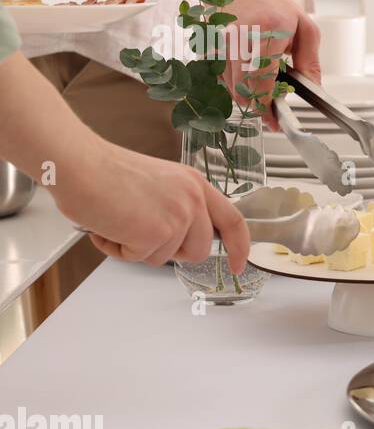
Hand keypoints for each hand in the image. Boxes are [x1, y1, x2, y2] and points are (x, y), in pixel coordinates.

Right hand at [52, 140, 250, 271]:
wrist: (79, 164)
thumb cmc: (106, 172)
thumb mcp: (160, 184)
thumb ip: (179, 207)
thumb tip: (182, 236)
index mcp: (195, 184)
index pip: (233, 220)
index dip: (240, 246)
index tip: (238, 264)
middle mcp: (193, 198)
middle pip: (199, 250)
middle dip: (171, 251)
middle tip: (142, 233)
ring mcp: (178, 216)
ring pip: (166, 257)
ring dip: (137, 248)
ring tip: (119, 221)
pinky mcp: (157, 232)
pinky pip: (139, 258)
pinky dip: (118, 249)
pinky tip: (108, 225)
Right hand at [224, 0, 320, 130]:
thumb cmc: (276, 7)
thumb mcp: (305, 30)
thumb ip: (310, 62)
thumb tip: (313, 89)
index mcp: (267, 30)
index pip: (261, 77)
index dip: (265, 104)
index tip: (275, 119)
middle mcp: (239, 38)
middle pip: (242, 88)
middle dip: (258, 107)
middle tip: (273, 114)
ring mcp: (222, 44)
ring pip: (231, 88)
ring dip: (248, 99)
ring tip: (265, 94)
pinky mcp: (212, 49)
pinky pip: (223, 80)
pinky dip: (238, 87)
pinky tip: (250, 80)